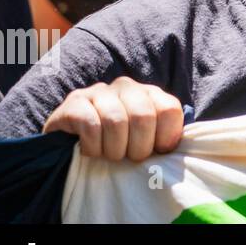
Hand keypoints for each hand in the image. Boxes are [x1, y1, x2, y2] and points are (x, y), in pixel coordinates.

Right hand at [43, 77, 183, 161]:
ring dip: (114, 149)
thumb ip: (163, 139)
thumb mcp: (144, 140)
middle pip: (144, 117)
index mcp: (150, 94)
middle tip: (129, 158)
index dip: (165, 137)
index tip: (156, 152)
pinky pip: (90, 125)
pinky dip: (93, 146)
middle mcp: (126, 86)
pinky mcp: (74, 102)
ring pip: (116, 122)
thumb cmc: (115, 144)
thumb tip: (176, 148)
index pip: (170, 109)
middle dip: (138, 148)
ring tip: (109, 155)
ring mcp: (99, 91)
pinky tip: (90, 151)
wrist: (69, 142)